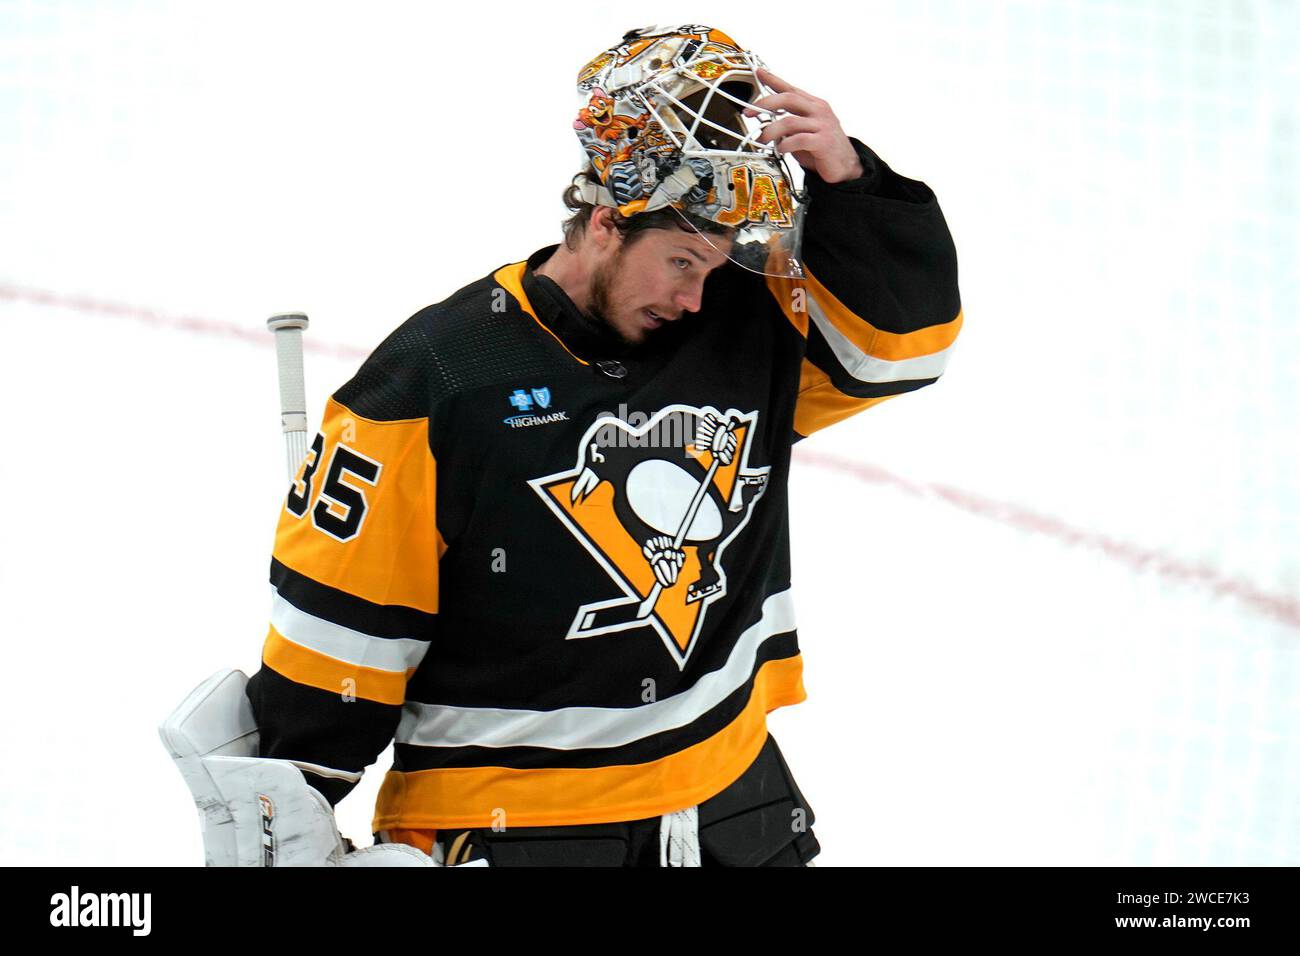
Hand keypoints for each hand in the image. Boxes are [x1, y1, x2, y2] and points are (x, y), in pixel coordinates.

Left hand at [743, 66, 863, 183]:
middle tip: (748, 112)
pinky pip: (799, 140)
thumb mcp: (805, 130)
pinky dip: (785, 145)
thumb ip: (790, 123)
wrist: (846, 167)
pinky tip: (780, 150)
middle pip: (788, 98)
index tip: (759, 72)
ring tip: (762, 139)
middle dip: (764, 104)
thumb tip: (766, 122)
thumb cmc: (822, 149)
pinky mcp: (824, 142)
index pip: (791, 88)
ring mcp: (822, 125)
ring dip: (771, 131)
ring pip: (789, 121)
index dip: (774, 80)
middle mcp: (819, 110)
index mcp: (814, 105)